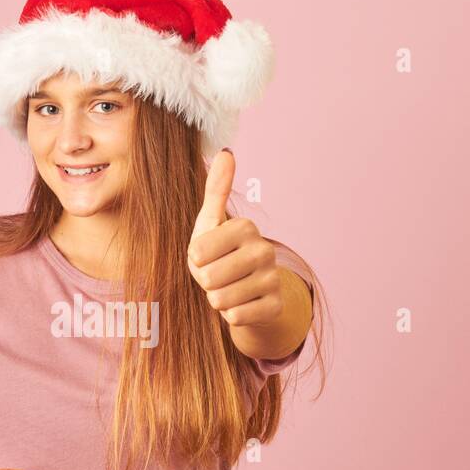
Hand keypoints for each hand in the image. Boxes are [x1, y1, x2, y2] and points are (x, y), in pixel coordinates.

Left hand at [187, 149, 283, 326]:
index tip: (208, 256)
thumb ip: (216, 190)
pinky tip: (242, 303)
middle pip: (209, 278)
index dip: (195, 260)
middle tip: (218, 275)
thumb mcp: (210, 223)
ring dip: (218, 299)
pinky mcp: (275, 306)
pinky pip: (236, 317)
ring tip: (229, 288)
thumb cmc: (221, 254)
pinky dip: (231, 314)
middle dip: (206, 282)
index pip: (196, 253)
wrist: (250, 291)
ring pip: (221, 299)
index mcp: (245, 227)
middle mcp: (264, 250)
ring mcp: (272, 279)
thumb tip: (226, 152)